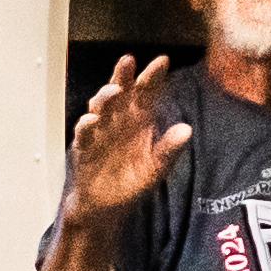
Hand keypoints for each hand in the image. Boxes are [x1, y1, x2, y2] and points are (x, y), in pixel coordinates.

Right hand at [61, 53, 190, 229]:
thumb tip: (186, 130)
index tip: (162, 62)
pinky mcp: (84, 147)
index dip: (153, 78)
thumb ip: (169, 150)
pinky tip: (92, 121)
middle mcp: (118, 121)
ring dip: (105, 97)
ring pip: (100, 107)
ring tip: (114, 90)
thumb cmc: (129, 185)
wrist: (104, 209)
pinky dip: (87, 126)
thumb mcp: (155, 169)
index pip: (146, 95)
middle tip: (128, 61)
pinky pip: (84, 133)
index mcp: (138, 122)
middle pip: (121, 93)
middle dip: (123, 76)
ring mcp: (100, 132)